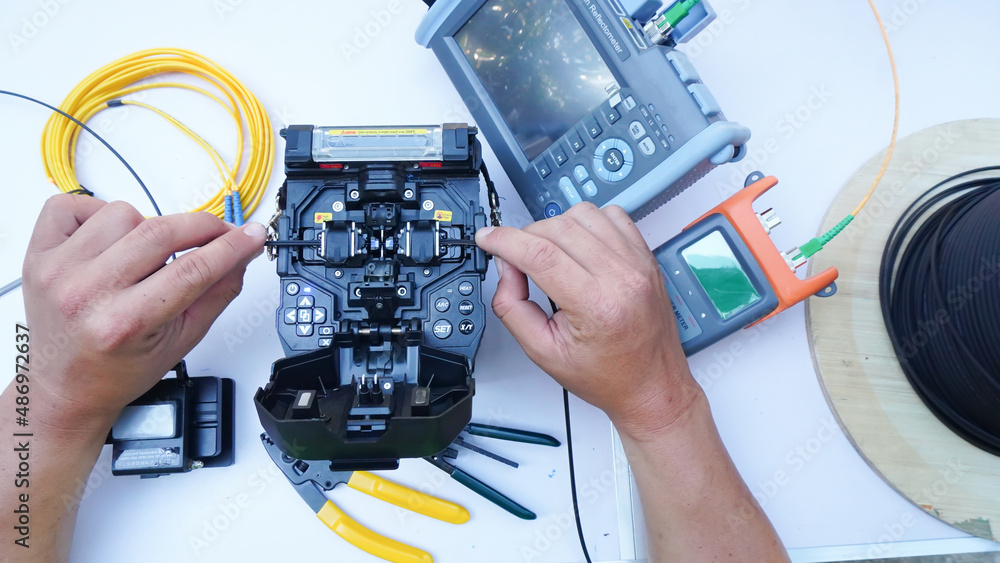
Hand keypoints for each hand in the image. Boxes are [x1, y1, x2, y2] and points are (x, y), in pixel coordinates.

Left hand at [21, 194, 265, 430]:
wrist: (66, 387)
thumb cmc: (118, 370)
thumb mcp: (183, 340)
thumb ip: (218, 293)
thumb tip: (242, 253)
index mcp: (124, 323)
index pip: (192, 269)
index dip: (231, 247)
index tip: (252, 235)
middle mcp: (86, 293)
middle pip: (160, 231)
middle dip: (201, 227)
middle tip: (218, 234)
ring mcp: (58, 270)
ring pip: (123, 213)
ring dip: (147, 227)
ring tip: (146, 257)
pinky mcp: (38, 254)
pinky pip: (71, 205)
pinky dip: (97, 214)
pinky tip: (109, 241)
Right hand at [475, 203, 700, 438]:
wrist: (651, 386)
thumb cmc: (607, 376)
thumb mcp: (543, 353)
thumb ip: (512, 308)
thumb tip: (506, 268)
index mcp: (597, 306)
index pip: (540, 254)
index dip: (505, 240)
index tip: (488, 238)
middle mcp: (622, 279)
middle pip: (558, 229)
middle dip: (526, 237)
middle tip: (518, 259)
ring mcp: (638, 264)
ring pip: (584, 214)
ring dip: (556, 226)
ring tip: (552, 255)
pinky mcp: (646, 257)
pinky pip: (613, 215)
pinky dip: (588, 223)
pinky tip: (580, 246)